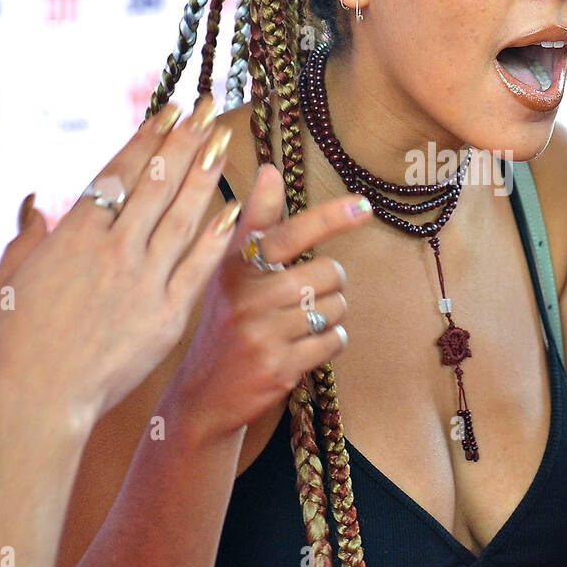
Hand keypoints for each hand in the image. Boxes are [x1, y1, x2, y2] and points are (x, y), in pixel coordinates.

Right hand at [0, 97, 243, 435]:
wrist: (39, 402)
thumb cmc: (13, 347)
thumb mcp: (4, 284)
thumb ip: (25, 240)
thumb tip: (35, 204)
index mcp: (73, 236)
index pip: (119, 173)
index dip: (147, 138)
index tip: (169, 109)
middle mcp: (113, 250)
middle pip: (157, 183)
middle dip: (184, 140)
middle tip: (209, 107)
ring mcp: (143, 281)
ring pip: (182, 215)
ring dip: (205, 174)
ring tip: (224, 140)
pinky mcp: (166, 315)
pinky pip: (197, 266)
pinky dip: (217, 236)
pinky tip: (237, 208)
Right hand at [165, 163, 373, 439]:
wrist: (203, 396)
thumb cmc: (225, 324)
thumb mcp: (229, 272)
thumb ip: (255, 223)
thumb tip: (270, 170)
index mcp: (235, 267)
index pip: (289, 233)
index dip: (329, 217)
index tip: (364, 206)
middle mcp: (247, 297)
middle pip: (328, 273)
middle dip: (329, 285)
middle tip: (304, 298)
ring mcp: (263, 333)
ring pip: (335, 308)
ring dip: (328, 316)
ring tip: (296, 326)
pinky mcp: (281, 366)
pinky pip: (334, 341)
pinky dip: (328, 343)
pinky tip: (302, 349)